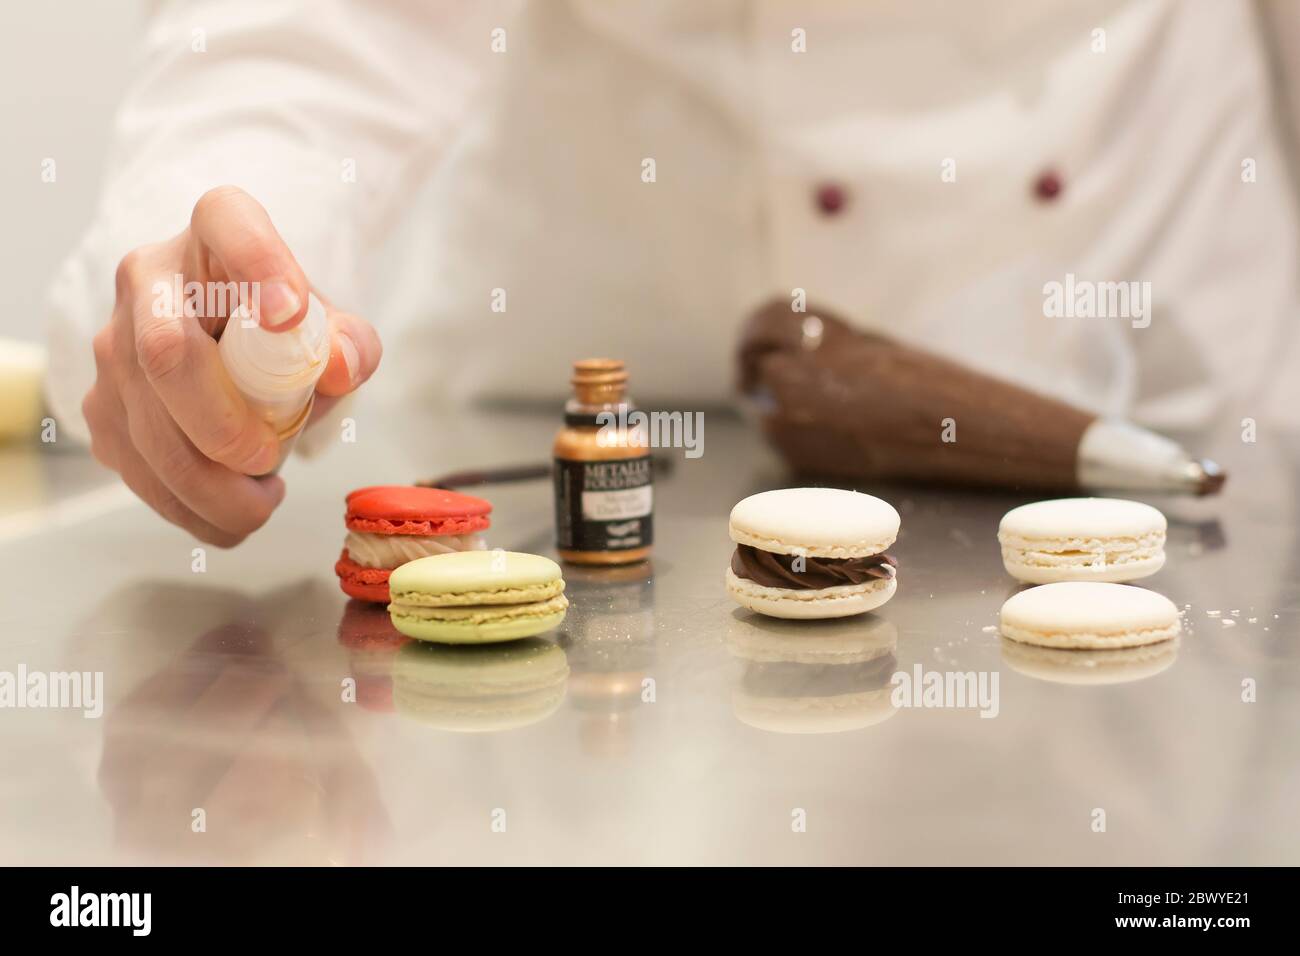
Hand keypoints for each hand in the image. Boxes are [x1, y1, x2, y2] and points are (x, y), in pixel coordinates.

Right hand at [83, 186, 381, 545]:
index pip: (228, 222)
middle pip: (165, 355)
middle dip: (219, 427)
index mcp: (215, 233)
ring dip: (208, 488)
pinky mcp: (102, 406)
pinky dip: (190, 507)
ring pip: (144, 426)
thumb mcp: (329, 327)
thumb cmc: (284, 330)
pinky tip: (233, 509)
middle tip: (267, 460)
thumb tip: (338, 367)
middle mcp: (149, 281)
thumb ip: (350, 343)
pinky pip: (138, 469)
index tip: (293, 312)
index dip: (258, 262)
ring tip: (262, 500)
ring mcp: (114, 344)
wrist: (229, 347)